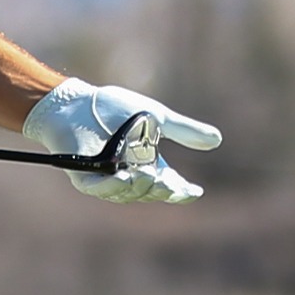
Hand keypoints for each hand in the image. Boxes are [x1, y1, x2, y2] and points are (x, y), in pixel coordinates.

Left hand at [23, 78, 220, 202]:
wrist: (76, 101)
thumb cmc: (113, 109)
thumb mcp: (156, 118)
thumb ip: (184, 131)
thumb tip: (217, 140)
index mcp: (149, 165)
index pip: (170, 185)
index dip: (182, 191)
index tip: (193, 190)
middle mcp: (130, 176)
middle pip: (151, 192)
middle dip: (161, 190)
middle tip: (169, 184)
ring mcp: (106, 179)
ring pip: (128, 193)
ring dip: (140, 187)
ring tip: (148, 176)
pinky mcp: (83, 177)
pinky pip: (99, 189)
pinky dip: (112, 186)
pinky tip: (123, 179)